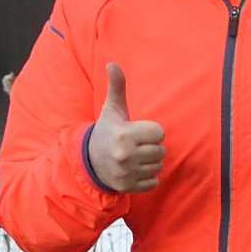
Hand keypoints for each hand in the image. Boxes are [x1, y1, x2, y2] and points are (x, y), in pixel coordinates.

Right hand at [89, 63, 165, 192]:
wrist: (89, 161)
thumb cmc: (106, 132)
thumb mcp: (112, 110)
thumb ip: (117, 88)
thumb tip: (113, 64)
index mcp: (124, 135)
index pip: (159, 133)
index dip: (151, 131)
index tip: (137, 132)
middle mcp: (125, 155)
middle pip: (161, 151)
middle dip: (151, 147)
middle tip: (136, 145)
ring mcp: (127, 173)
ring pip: (158, 166)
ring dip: (150, 162)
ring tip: (134, 157)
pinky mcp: (128, 187)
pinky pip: (154, 182)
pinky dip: (147, 178)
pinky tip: (133, 170)